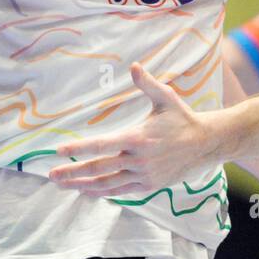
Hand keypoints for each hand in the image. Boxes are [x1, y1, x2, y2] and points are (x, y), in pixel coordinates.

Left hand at [50, 63, 224, 195]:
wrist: (206, 144)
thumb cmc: (182, 118)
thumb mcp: (166, 98)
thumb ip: (146, 83)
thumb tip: (133, 66)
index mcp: (138, 137)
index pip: (102, 144)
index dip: (79, 148)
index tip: (59, 150)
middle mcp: (138, 159)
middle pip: (99, 167)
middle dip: (73, 171)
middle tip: (52, 174)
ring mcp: (144, 174)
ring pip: (107, 183)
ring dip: (83, 184)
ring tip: (63, 185)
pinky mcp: (149, 185)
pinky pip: (121, 190)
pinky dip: (102, 192)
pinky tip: (87, 191)